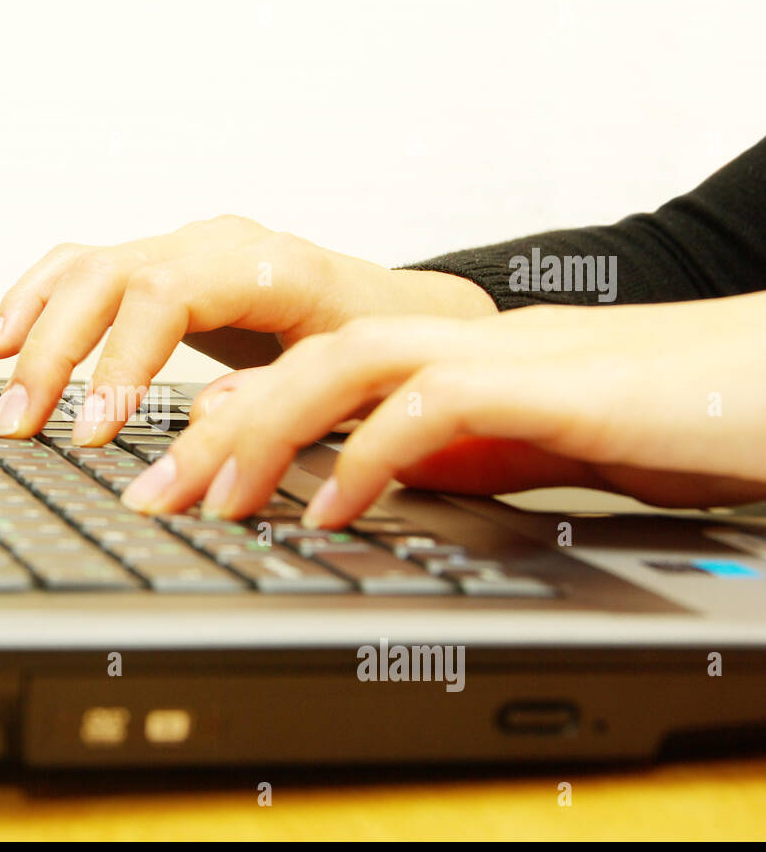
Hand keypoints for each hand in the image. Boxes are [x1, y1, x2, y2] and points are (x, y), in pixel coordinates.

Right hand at [0, 215, 496, 442]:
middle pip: (108, 277)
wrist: (391, 312)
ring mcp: (183, 248)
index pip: (166, 295)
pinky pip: (83, 267)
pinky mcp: (162, 265)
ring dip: (31, 331)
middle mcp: (215, 244)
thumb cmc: (375, 346)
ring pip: (84, 267)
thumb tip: (203, 420)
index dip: (119, 363)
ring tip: (1, 393)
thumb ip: (276, 396)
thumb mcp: (345, 379)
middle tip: (21, 425)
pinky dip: (37, 301)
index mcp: (268, 266)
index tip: (91, 430)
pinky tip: (2, 338)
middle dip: (54, 356)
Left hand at [118, 292, 765, 525]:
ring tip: (208, 500)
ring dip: (263, 430)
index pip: (298, 367)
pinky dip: (370, 456)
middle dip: (206, 425)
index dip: (220, 414)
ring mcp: (486, 355)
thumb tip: (346, 483)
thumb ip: (418, 454)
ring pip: (340, 363)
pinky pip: (430, 405)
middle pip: (294, 358)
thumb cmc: (627, 417)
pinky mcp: (541, 382)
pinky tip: (328, 509)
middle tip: (146, 496)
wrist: (748, 384)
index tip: (157, 473)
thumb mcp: (495, 448)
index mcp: (422, 359)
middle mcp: (440, 342)